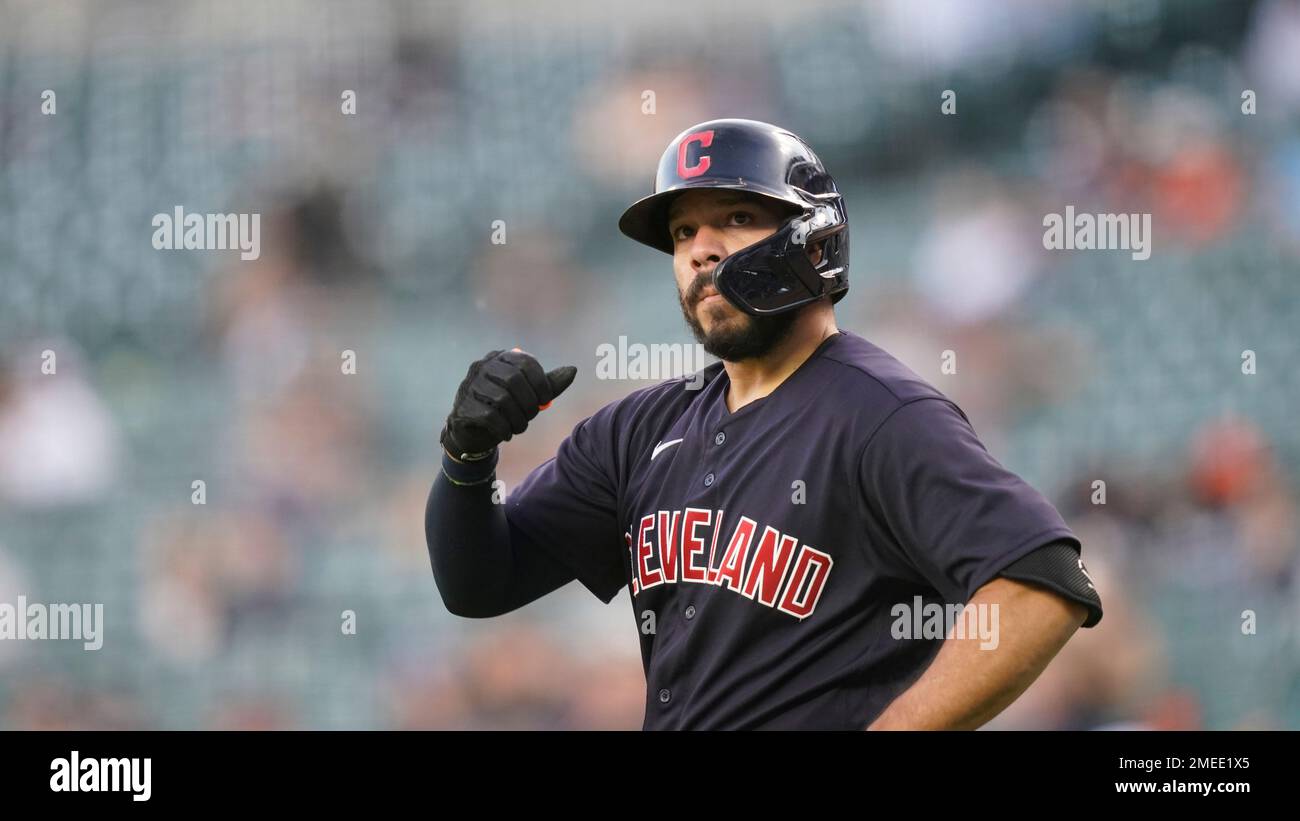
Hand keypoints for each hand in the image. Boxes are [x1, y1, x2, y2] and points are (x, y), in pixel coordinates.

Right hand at [440, 348, 576, 459]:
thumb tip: (573, 370)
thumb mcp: (529, 395)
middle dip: (529, 402)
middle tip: (531, 416)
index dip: (541, 382)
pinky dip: (504, 428)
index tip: (545, 400)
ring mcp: (469, 386)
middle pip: (514, 380)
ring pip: (502, 399)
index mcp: (500, 358)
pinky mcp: (463, 407)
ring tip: (519, 427)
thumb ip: (549, 384)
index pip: (525, 362)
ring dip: (518, 419)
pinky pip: (490, 416)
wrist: (473, 432)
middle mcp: (481, 367)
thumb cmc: (505, 409)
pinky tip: (507, 434)